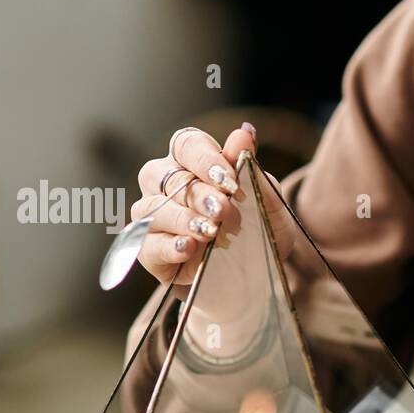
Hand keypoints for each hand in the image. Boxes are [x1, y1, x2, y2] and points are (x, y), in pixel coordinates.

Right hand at [131, 124, 292, 284]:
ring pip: (152, 208)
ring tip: (209, 232)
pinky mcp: (149, 251)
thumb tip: (244, 133)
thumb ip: (253, 171)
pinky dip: (168, 246)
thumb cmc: (257, 234)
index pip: (187, 145)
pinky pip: (146, 243)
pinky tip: (188, 249)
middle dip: (198, 193)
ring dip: (182, 219)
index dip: (205, 159)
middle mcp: (166, 186)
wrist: (254, 279)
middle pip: (168, 176)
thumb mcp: (267, 205)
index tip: (229, 180)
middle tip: (223, 210)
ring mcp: (154, 218)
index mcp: (193, 165)